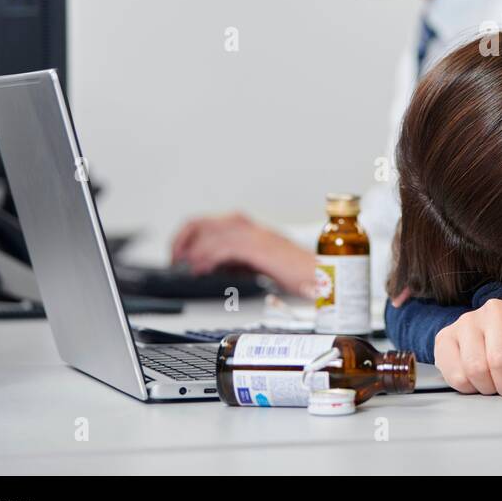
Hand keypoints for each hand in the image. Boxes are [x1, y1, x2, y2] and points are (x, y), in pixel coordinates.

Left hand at [169, 212, 316, 296]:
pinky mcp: (261, 249)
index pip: (211, 223)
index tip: (179, 255)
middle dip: (184, 238)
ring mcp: (257, 236)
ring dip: (193, 248)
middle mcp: (253, 229)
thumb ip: (238, 262)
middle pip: (207, 221)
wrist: (326, 278)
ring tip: (185, 263)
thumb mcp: (261, 266)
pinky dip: (208, 257)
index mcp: (252, 231)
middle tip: (175, 258)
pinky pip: (226, 247)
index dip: (189, 236)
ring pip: (213, 232)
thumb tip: (211, 265)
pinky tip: (201, 268)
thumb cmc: (300, 275)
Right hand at [434, 297, 501, 396]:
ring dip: (488, 388)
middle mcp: (496, 309)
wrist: (490, 337)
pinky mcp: (445, 336)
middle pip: (501, 360)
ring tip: (495, 385)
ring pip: (476, 368)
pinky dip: (469, 388)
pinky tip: (477, 381)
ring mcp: (468, 320)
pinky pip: (456, 375)